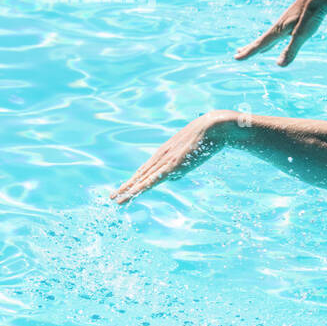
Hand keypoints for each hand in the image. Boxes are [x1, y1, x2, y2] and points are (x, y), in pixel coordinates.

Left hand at [111, 111, 235, 203]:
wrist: (213, 126)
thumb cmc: (206, 138)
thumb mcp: (191, 153)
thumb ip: (181, 164)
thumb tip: (173, 176)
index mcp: (165, 153)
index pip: (146, 169)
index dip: (135, 180)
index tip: (125, 188)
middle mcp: (162, 156)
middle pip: (140, 174)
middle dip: (127, 187)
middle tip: (113, 197)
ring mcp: (166, 159)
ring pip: (144, 178)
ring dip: (130, 189)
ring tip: (117, 199)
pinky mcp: (173, 163)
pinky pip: (155, 177)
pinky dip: (144, 186)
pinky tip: (135, 192)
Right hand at [234, 0, 326, 65]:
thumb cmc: (312, 16)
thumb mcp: (302, 35)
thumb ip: (291, 50)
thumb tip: (278, 65)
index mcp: (279, 29)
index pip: (260, 44)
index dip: (248, 52)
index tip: (236, 58)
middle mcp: (280, 25)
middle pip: (262, 40)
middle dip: (251, 48)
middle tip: (238, 53)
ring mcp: (287, 21)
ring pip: (271, 36)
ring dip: (263, 43)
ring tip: (258, 49)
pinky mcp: (295, 19)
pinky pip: (281, 32)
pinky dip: (276, 38)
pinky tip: (280, 36)